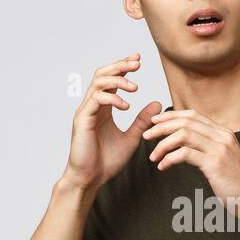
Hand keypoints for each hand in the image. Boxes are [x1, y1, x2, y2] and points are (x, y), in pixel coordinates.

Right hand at [62, 54, 161, 191]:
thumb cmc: (106, 160)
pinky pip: (95, 100)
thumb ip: (142, 120)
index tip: (139, 61)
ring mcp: (86, 111)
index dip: (123, 67)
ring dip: (118, 80)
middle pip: (102, 74)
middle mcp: (92, 106)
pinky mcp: (82, 120)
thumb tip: (157, 104)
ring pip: (98, 83)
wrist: (90, 179)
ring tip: (135, 87)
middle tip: (137, 63)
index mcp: (103, 108)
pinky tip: (126, 106)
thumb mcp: (131, 137)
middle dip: (119, 66)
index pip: (111, 79)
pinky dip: (112, 99)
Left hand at [142, 107, 239, 224]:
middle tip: (146, 136)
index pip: (193, 114)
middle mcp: (222, 136)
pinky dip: (169, 159)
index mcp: (223, 132)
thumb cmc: (237, 182)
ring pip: (183, 135)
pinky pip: (184, 154)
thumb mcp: (224, 158)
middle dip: (161, 127)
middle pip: (185, 121)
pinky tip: (163, 167)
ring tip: (153, 156)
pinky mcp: (214, 164)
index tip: (155, 122)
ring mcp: (219, 149)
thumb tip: (187, 142)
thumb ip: (209, 147)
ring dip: (163, 144)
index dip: (171, 116)